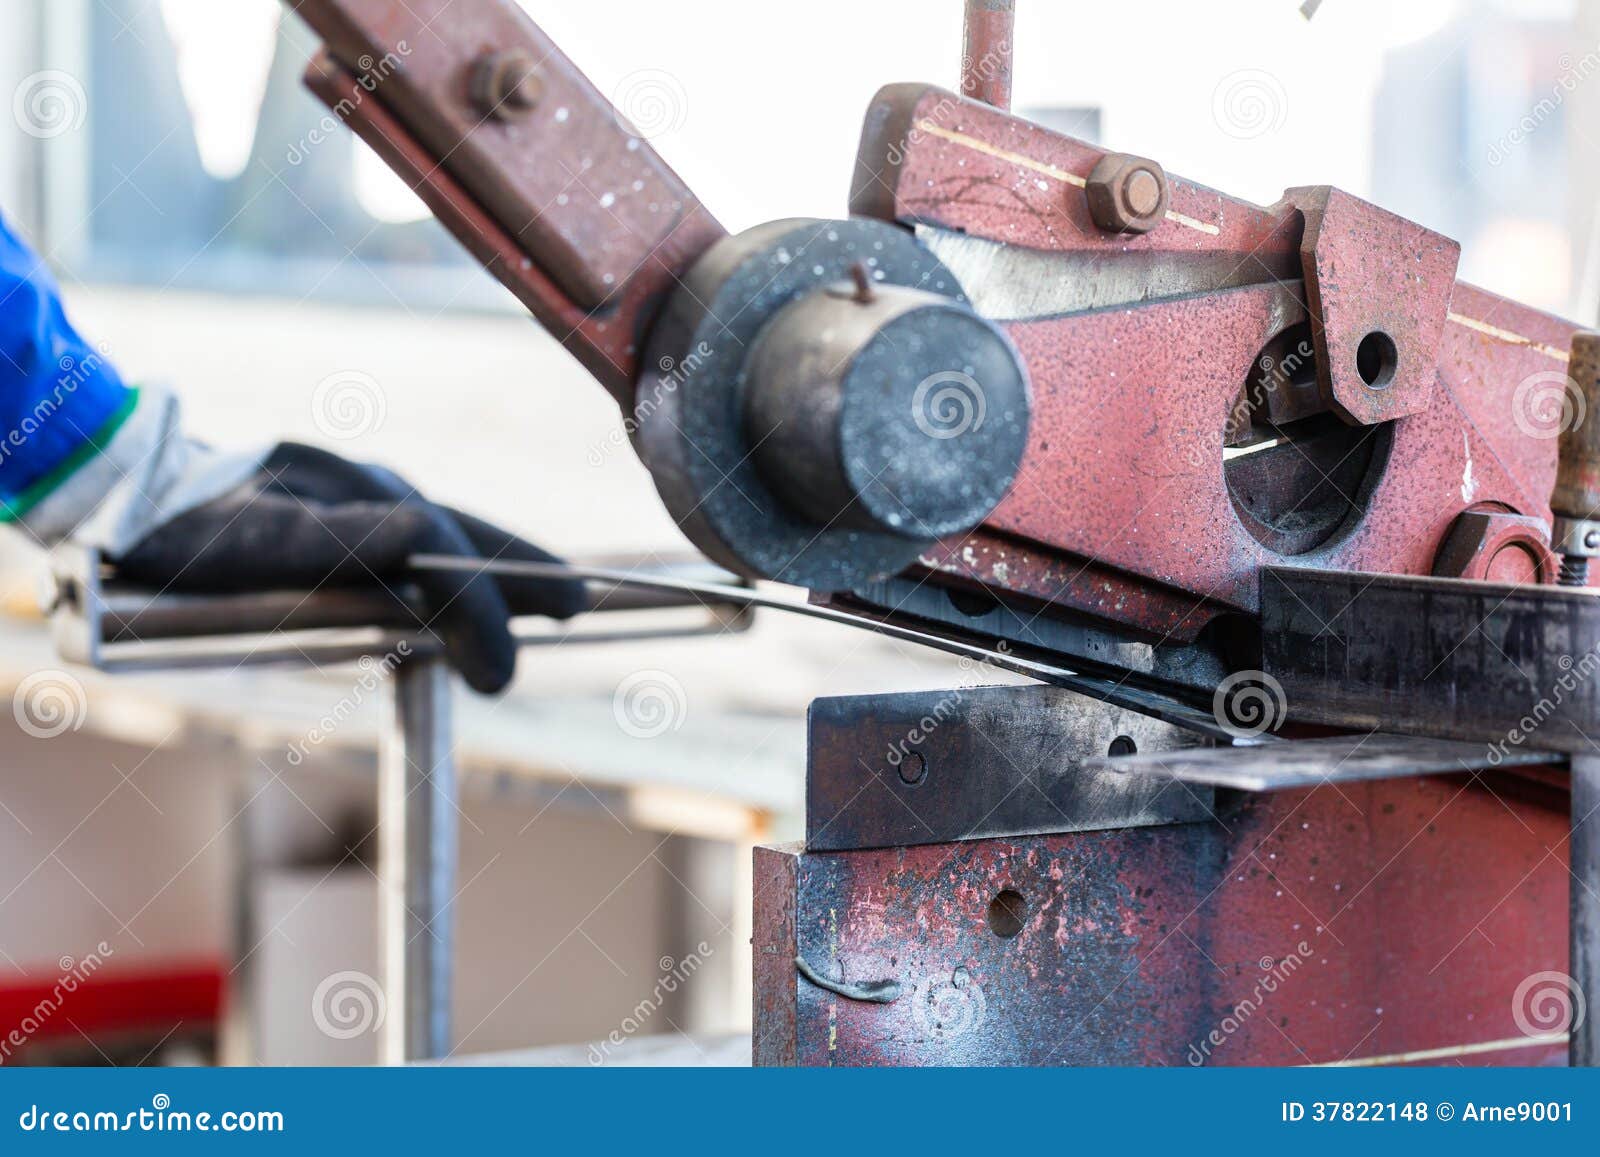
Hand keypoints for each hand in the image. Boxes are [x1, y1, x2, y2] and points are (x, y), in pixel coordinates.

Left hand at [110, 442, 583, 693]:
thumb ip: (333, 536)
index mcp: (356, 495)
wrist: (126, 488)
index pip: (443, 551)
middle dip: (526, 573)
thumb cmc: (184, 523)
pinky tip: (470, 581)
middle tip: (578, 606)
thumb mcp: (249, 533)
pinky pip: (420, 537)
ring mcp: (358, 496)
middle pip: (467, 532)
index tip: (503, 669)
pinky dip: (462, 559)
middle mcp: (369, 489)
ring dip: (503, 564)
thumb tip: (418, 532)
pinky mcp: (344, 511)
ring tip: (551, 594)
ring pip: (450, 531)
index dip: (482, 611)